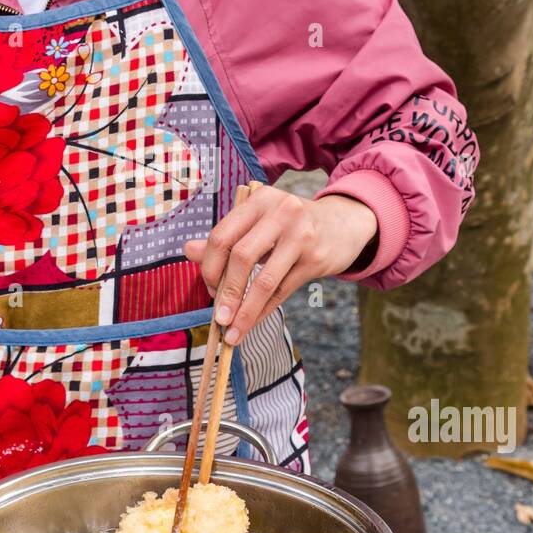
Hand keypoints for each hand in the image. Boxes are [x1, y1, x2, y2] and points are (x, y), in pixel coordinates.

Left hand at [184, 188, 377, 345]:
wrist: (344, 223)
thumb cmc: (292, 225)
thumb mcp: (260, 223)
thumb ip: (226, 237)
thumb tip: (188, 251)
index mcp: (259, 200)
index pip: (222, 236)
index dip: (210, 267)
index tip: (209, 288)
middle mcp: (280, 212)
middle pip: (240, 257)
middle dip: (225, 292)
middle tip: (218, 316)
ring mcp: (301, 235)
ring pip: (264, 280)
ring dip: (244, 311)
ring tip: (232, 332)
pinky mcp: (316, 259)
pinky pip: (283, 291)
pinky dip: (263, 310)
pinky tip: (252, 323)